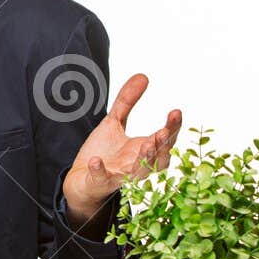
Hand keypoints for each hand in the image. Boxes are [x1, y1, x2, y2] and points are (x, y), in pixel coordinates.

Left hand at [62, 73, 181, 227]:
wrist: (82, 180)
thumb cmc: (105, 153)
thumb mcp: (113, 123)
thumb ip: (127, 102)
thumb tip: (143, 75)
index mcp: (145, 150)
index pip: (165, 139)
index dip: (172, 127)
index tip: (176, 111)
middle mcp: (138, 165)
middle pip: (158, 157)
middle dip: (162, 144)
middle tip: (165, 130)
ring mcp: (121, 176)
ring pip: (138, 171)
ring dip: (143, 159)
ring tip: (145, 144)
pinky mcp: (101, 183)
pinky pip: (102, 178)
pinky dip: (100, 171)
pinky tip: (96, 161)